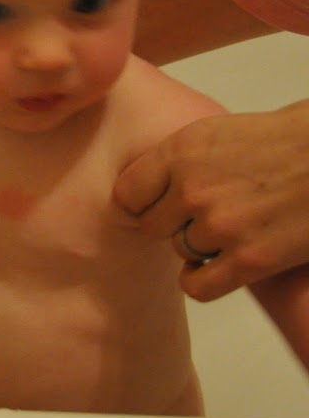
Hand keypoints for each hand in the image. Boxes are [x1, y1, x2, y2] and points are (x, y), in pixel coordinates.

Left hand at [114, 100, 308, 299]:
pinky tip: (221, 268)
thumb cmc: (290, 139)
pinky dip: (204, 281)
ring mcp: (219, 225)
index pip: (127, 193)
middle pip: (152, 226)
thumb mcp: (220, 131)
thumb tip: (154, 181)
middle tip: (205, 217)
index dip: (144, 203)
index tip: (159, 205)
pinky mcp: (250, 260)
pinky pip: (198, 286)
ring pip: (181, 252)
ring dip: (202, 247)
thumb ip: (183, 157)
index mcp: (180, 151)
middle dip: (174, 224)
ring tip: (233, 230)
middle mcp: (192, 188)